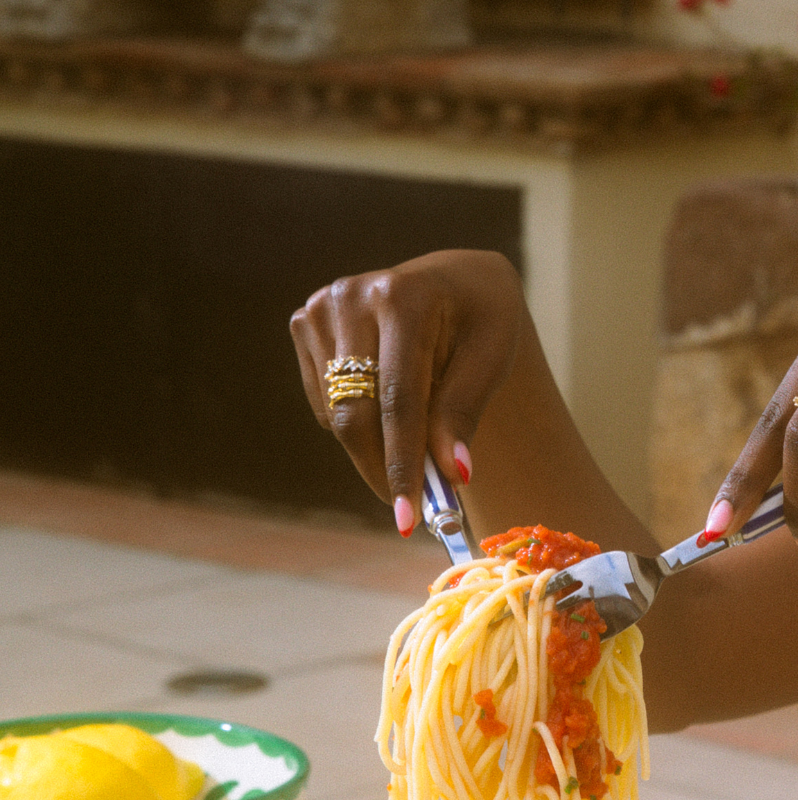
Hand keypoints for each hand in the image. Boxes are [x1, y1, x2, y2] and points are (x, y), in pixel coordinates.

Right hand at [289, 250, 527, 531]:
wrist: (456, 280)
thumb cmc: (482, 320)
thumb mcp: (492, 357)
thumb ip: (464, 412)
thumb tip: (453, 475)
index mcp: (404, 297)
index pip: (398, 399)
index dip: (402, 463)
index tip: (409, 519)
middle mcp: (351, 297)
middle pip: (356, 413)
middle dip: (382, 470)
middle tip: (411, 513)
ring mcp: (321, 308)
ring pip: (337, 415)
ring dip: (374, 449)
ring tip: (416, 443)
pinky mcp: (304, 323)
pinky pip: (325, 403)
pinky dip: (358, 422)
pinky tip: (387, 401)